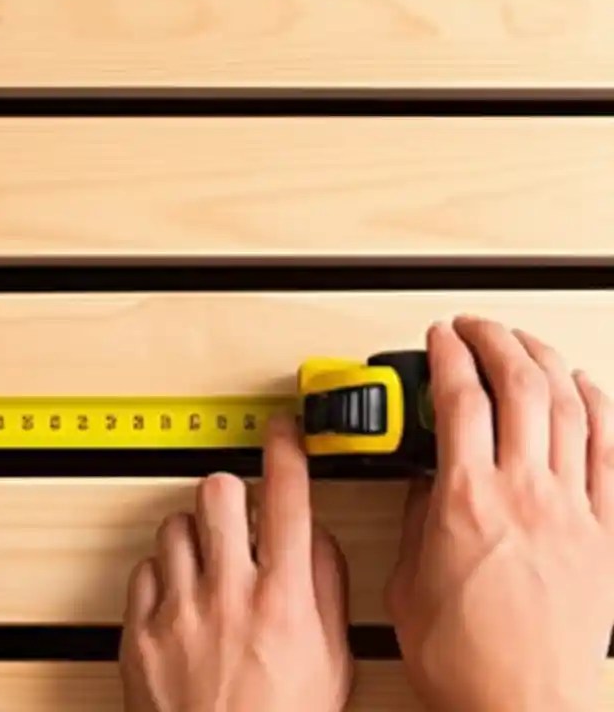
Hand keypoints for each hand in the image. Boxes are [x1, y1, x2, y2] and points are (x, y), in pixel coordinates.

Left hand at [119, 415, 352, 711]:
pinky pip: (145, 571)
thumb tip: (315, 541)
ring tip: (209, 565)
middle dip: (230, 491)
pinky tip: (180, 599)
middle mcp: (229, 593)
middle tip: (237, 510)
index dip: (287, 451)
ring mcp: (179, 609)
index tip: (283, 431)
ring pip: (176, 527)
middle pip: (219, 493)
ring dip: (195, 536)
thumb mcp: (331, 663)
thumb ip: (325, 591)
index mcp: (284, 598)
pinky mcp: (140, 629)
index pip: (288, 498)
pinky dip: (162, 576)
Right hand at [386, 317, 613, 711]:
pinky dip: (601, 411)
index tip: (438, 340)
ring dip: (546, 363)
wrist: (523, 707)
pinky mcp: (606, 535)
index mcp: (465, 503)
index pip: (457, 400)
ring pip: (569, 408)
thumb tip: (423, 490)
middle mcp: (524, 495)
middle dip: (496, 342)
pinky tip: (588, 391)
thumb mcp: (409, 586)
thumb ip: (416, 525)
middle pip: (518, 387)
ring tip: (527, 344)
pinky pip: (612, 453)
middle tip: (478, 329)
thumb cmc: (467, 662)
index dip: (446, 356)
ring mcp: (572, 510)